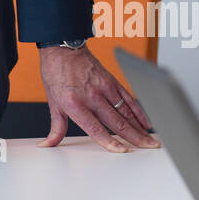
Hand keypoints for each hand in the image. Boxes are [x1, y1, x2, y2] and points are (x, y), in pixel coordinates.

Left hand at [37, 45, 159, 152]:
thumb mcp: (53, 102)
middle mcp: (92, 96)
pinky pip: (128, 98)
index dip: (110, 142)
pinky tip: (146, 122)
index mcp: (76, 104)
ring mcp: (104, 87)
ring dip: (140, 127)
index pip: (96, 128)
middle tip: (148, 149)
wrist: (62, 48)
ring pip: (126, 112)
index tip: (123, 151)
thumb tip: (48, 144)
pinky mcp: (112, 81)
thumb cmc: (55, 73)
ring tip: (150, 140)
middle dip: (135, 138)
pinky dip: (138, 111)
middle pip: (117, 122)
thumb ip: (56, 128)